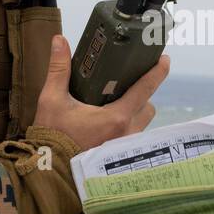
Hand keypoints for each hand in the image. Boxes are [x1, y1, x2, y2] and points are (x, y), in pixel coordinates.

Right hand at [32, 34, 168, 150]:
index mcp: (116, 117)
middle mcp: (127, 133)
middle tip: (123, 90)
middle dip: (140, 97)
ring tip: (114, 110)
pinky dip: (126, 130)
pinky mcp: (119, 159)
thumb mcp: (52, 100)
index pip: (145, 89)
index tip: (164, 60)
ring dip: (134, 115)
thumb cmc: (53, 137)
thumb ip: (59, 69)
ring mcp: (125, 148)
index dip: (157, 72)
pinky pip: (133, 139)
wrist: (49, 173)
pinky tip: (108, 128)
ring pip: (142, 124)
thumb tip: (59, 40)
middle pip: (147, 107)